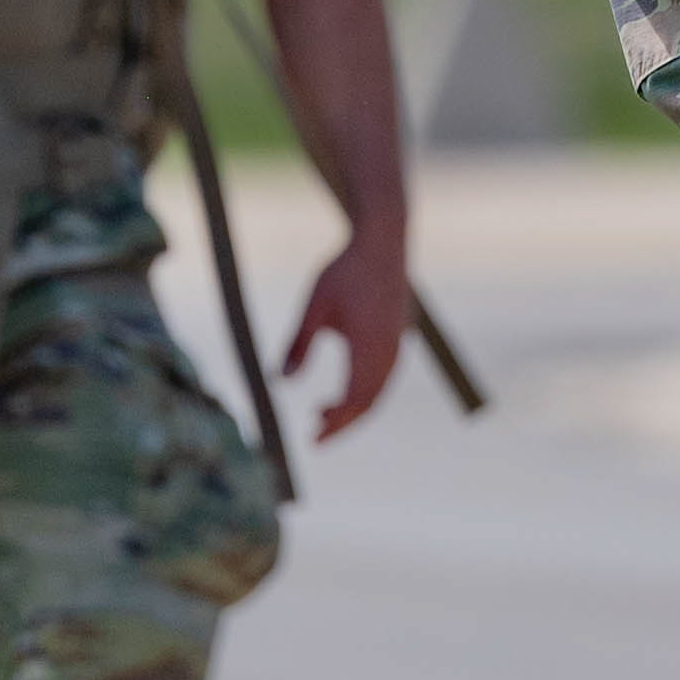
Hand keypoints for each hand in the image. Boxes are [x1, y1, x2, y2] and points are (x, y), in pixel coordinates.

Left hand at [280, 231, 409, 443]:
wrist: (383, 243)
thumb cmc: (345, 272)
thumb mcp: (314, 307)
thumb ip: (298, 344)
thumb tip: (281, 380)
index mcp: (370, 345)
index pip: (355, 399)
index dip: (336, 422)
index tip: (313, 436)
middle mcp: (390, 350)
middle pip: (369, 402)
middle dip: (343, 423)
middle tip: (315, 436)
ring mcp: (398, 346)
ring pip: (378, 392)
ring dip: (353, 409)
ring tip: (322, 414)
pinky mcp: (399, 340)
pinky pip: (383, 378)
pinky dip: (364, 393)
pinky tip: (343, 393)